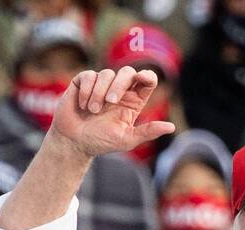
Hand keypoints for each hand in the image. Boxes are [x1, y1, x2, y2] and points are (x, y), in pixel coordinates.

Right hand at [51, 66, 175, 158]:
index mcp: (133, 101)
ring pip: (106, 73)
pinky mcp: (83, 81)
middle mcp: (119, 90)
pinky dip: (86, 91)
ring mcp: (101, 84)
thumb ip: (148, 132)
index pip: (147, 81)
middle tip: (110, 101)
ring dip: (99, 93)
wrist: (73, 142)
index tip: (141, 78)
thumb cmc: (101, 142)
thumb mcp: (127, 139)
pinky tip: (83, 105)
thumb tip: (171, 127)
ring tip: (92, 111)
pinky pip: (89, 76)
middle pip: (127, 72)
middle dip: (119, 84)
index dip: (147, 75)